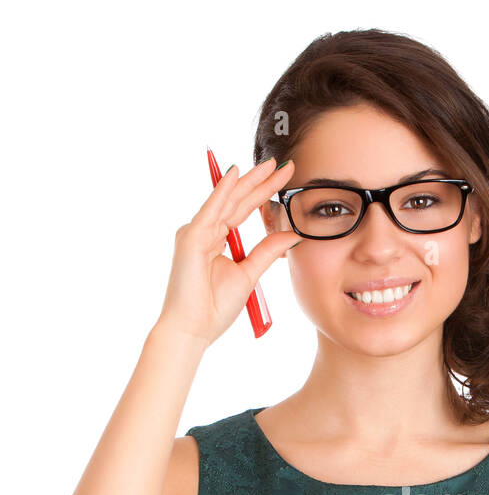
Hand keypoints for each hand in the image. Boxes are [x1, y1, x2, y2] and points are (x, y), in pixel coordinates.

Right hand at [157, 157, 300, 344]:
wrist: (193, 330)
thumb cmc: (213, 308)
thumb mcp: (248, 274)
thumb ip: (267, 252)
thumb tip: (292, 234)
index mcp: (217, 238)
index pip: (244, 209)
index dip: (265, 193)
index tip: (285, 178)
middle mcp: (204, 230)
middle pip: (238, 200)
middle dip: (262, 181)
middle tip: (284, 164)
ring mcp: (196, 232)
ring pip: (228, 200)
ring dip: (250, 181)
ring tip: (271, 165)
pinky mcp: (191, 238)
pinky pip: (212, 209)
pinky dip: (223, 191)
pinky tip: (236, 173)